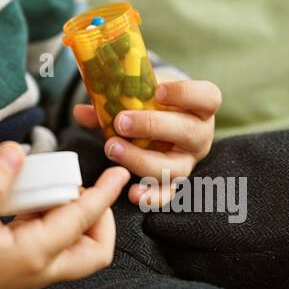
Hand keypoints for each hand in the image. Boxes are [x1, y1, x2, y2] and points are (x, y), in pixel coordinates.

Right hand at [0, 140, 129, 288]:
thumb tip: (15, 150)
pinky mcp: (22, 265)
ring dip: (77, 217)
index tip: (118, 174)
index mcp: (30, 255)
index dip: (103, 195)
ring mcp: (32, 269)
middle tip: (87, 186)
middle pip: (94, 250)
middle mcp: (39, 267)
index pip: (80, 221)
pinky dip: (55, 219)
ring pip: (76, 247)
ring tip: (53, 186)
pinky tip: (31, 198)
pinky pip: (53, 242)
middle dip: (101, 217)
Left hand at [73, 79, 219, 207]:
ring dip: (141, 159)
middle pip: (188, 132)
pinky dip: (152, 196)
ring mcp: (189, 160)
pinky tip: (133, 194)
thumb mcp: (141, 93)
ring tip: (112, 149)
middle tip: (121, 122)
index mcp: (201, 106)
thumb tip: (81, 112)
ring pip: (175, 167)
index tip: (157, 92)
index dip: (184, 94)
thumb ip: (115, 99)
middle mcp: (200, 134)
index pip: (207, 97)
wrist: (162, 119)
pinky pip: (167, 193)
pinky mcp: (175, 181)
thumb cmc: (155, 101)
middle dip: (152, 126)